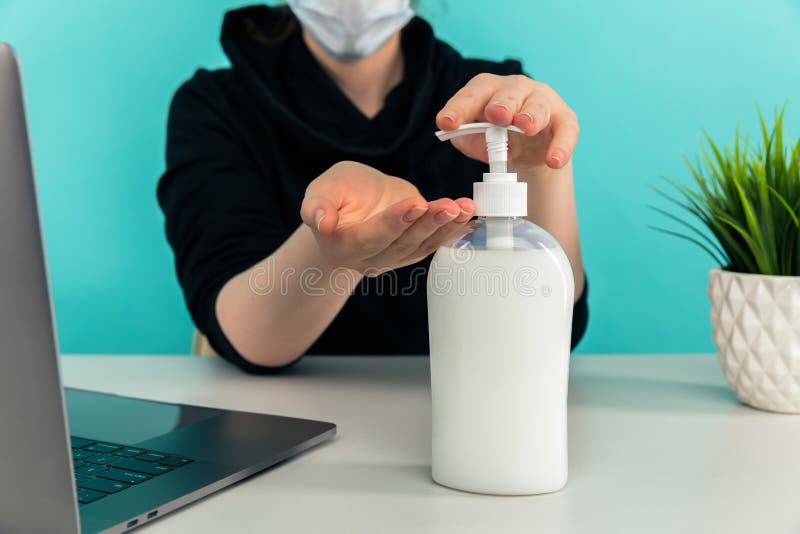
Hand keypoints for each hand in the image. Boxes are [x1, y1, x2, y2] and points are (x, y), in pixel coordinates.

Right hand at [300, 161, 474, 274]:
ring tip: (465, 207)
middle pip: (403, 243)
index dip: (394, 222)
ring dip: (447, 227)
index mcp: (345, 247)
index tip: (415, 204)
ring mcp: (396, 257)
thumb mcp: (320, 192)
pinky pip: (435, 241)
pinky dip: (454, 230)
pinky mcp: (414, 248)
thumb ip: (316, 206)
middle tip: (450, 206)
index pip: (372, 237)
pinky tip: (470, 217)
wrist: (351, 204)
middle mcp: (372, 259)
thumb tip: (320, 221)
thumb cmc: (334, 196)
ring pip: (423, 244)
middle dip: (429, 224)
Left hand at [435, 73, 578, 170]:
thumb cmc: (493, 136)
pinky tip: (554, 161)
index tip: (446, 123)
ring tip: (525, 126)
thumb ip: (472, 143)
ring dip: (531, 115)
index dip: (459, 108)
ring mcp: (541, 101)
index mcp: (486, 89)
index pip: (472, 95)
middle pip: (508, 93)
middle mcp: (514, 89)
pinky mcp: (564, 119)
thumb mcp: (475, 142)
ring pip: (537, 105)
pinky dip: (561, 146)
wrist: (528, 147)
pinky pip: (566, 130)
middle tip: (496, 115)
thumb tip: (489, 151)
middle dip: (502, 103)